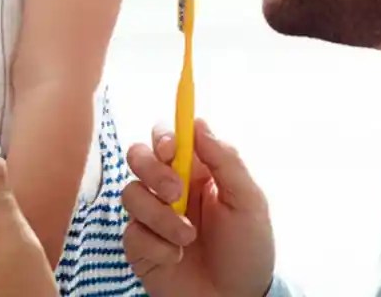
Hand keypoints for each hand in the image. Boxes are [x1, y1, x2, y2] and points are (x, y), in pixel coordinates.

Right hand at [121, 119, 275, 296]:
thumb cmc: (247, 251)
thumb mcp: (249, 203)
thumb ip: (226, 160)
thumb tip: (199, 122)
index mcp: (197, 172)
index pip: (169, 138)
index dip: (164, 135)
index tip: (172, 147)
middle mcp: (169, 189)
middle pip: (137, 156)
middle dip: (152, 170)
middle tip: (175, 192)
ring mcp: (151, 216)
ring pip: (131, 193)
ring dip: (161, 216)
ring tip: (188, 237)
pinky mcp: (139, 244)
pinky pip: (132, 232)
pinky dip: (157, 245)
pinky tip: (177, 258)